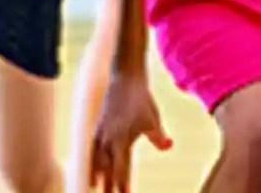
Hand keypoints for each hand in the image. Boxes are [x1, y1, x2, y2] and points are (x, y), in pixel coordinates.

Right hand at [90, 72, 171, 192]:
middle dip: (107, 184)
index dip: (122, 184)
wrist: (126, 77)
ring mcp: (102, 131)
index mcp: (120, 139)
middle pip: (106, 167)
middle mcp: (108, 138)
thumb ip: (158, 137)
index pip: (121, 169)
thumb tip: (168, 147)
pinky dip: (92, 157)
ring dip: (95, 172)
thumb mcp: (153, 119)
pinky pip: (93, 146)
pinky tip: (94, 161)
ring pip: (96, 157)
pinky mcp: (100, 124)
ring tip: (93, 185)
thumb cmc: (141, 99)